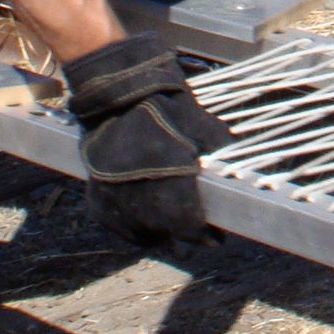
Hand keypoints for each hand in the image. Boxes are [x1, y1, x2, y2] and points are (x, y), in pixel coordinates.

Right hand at [61, 32, 231, 246]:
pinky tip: (146, 223)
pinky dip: (135, 228)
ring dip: (160, 233)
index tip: (215, 237)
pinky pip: (119, 227)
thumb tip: (235, 169)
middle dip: (185, 235)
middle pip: (167, 233)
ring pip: (143, 234)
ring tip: (172, 228)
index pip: (189, 225)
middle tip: (196, 234)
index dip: (203, 234)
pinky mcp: (98, 201)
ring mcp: (116, 201)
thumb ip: (216, 153)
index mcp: (171, 181)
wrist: (118, 96)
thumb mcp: (202, 127)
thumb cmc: (165, 107)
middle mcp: (142, 198)